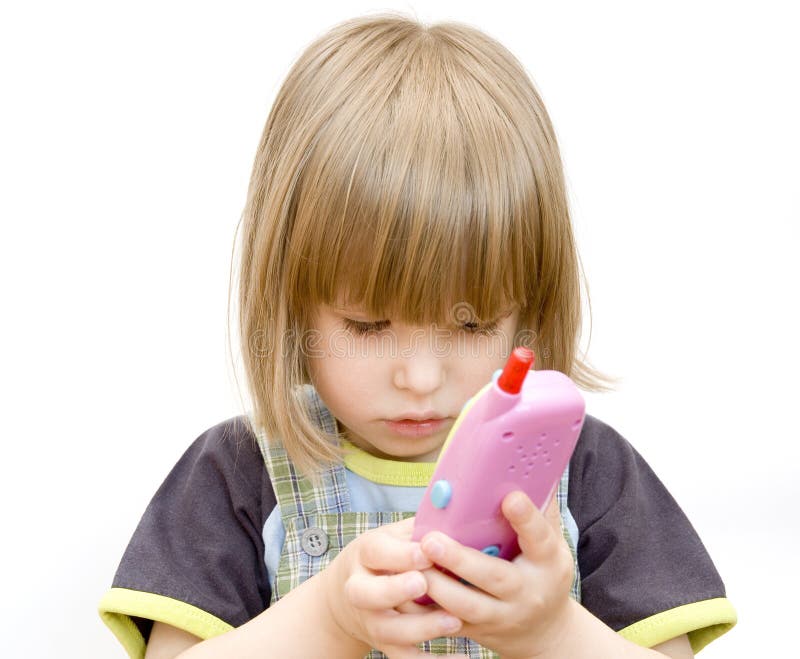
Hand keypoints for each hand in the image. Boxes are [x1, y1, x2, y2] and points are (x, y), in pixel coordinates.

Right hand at [322, 517, 470, 658]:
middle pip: (366, 594)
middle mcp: (360, 588)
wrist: (346, 599)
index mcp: (366, 554)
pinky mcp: (383, 644)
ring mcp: (370, 620)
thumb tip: (456, 505)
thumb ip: (420, 527)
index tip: (427, 551)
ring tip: (453, 621)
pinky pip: (404, 658)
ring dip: (419, 628)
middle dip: (394, 590)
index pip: (376, 552)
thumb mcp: (393, 536)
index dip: (400, 554)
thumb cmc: (385, 558)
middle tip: (424, 584)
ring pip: (387, 630)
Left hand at [419, 492, 577, 658]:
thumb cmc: (542, 572)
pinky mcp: (479, 632)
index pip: (539, 538)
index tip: (509, 498)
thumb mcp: (550, 544)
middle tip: (431, 541)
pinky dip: (427, 611)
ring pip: (468, 606)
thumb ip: (539, 510)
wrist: (544, 632)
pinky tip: (406, 593)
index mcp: (547, 563)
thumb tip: (531, 467)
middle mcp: (527, 592)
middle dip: (461, 561)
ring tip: (415, 563)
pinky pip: (450, 623)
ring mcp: (502, 617)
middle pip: (495, 578)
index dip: (525, 519)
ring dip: (439, 586)